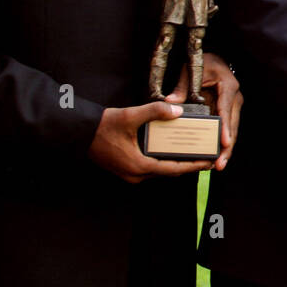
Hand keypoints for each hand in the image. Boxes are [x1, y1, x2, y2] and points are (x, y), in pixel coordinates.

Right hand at [87, 102, 210, 183]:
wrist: (78, 131)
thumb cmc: (103, 126)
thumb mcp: (131, 115)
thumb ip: (155, 111)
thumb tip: (178, 111)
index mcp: (139, 166)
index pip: (173, 169)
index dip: (193, 165)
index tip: (208, 163)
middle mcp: (135, 175)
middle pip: (168, 171)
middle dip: (187, 164)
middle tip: (204, 157)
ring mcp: (129, 174)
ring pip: (158, 170)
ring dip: (174, 163)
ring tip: (191, 154)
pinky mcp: (124, 169)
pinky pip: (149, 167)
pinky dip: (162, 161)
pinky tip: (169, 151)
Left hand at [167, 53, 241, 170]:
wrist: (215, 61)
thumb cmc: (203, 63)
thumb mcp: (191, 70)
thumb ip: (181, 86)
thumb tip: (170, 103)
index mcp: (228, 86)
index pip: (226, 110)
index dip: (225, 128)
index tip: (224, 142)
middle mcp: (235, 98)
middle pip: (233, 126)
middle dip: (227, 147)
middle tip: (220, 164)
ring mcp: (233, 107)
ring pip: (232, 131)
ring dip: (226, 149)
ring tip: (218, 165)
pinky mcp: (228, 113)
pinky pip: (226, 130)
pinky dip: (222, 143)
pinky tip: (216, 157)